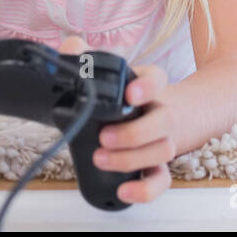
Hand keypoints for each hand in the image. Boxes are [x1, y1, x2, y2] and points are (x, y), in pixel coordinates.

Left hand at [58, 35, 173, 205]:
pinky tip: (124, 190)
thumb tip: (70, 46)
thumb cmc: (130, 96)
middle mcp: (161, 112)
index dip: (147, 86)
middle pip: (162, 121)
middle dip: (133, 133)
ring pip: (164, 151)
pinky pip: (162, 180)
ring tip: (101, 158)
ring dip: (132, 159)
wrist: (166, 114)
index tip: (130, 94)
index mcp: (149, 86)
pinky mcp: (159, 165)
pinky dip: (146, 189)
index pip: (157, 78)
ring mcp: (163, 140)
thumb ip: (87, 58)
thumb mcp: (112, 74)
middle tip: (103, 136)